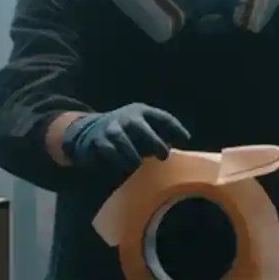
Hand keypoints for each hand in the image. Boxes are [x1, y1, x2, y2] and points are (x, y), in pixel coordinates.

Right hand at [62, 103, 190, 176]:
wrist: (93, 129)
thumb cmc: (128, 129)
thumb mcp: (144, 123)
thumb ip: (163, 130)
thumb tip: (185, 138)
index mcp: (141, 112)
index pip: (162, 117)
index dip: (175, 127)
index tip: (185, 139)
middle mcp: (127, 118)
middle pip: (142, 129)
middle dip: (155, 143)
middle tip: (162, 156)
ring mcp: (112, 129)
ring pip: (124, 142)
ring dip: (133, 156)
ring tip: (137, 163)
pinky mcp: (99, 141)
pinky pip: (110, 153)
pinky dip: (118, 161)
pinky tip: (123, 167)